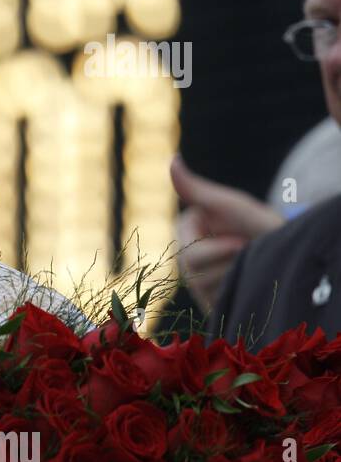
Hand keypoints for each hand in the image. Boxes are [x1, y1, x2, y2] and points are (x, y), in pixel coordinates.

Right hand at [170, 154, 284, 312]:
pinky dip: (236, 291)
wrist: (288, 258)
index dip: (216, 245)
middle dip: (228, 258)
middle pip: (192, 265)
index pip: (186, 245)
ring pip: (204, 284)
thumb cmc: (261, 228)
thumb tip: (172, 160)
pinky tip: (247, 284)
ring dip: (235, 274)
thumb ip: (197, 189)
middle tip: (251, 253)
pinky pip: (214, 301)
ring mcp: (198, 281)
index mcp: (188, 232)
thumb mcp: (232, 206)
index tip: (240, 240)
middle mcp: (188, 257)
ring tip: (252, 267)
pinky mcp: (209, 301)